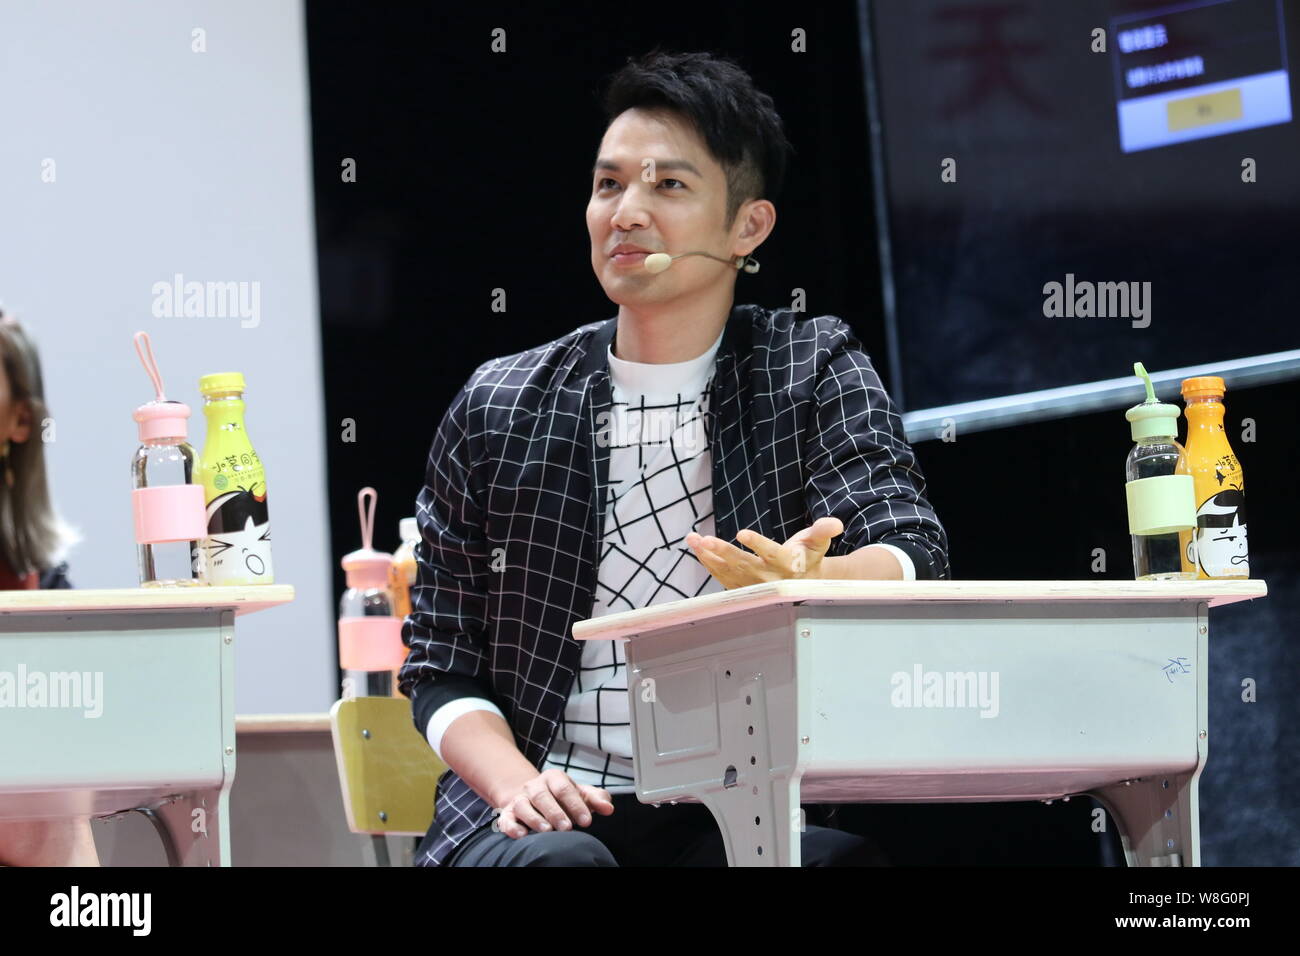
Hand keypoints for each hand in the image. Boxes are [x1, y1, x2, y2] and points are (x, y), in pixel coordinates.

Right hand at [493, 769, 613, 839]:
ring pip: (522, 806)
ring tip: (547, 831)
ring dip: (534, 818)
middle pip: (542, 796)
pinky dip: (511, 827)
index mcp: (553, 778)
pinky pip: (505, 819)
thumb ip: (597, 799)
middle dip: (555, 812)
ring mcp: (519, 799)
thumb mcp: (581, 795)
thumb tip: (608, 808)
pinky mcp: (507, 814)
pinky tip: (522, 835)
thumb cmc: (563, 799)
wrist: (535, 799)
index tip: (586, 821)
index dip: (575, 804)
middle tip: (567, 828)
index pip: (564, 789)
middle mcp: (534, 787)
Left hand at [686, 516, 843, 588]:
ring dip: (708, 556)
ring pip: (727, 571)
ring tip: (693, 540)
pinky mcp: (741, 587)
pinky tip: (697, 549)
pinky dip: (708, 563)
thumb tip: (835, 523)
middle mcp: (767, 578)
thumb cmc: (808, 556)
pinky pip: (721, 576)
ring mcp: (752, 585)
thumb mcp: (818, 542)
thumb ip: (823, 530)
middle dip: (723, 551)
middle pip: (742, 564)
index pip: (771, 554)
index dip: (756, 544)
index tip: (742, 533)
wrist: (801, 582)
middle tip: (705, 540)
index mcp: (786, 565)